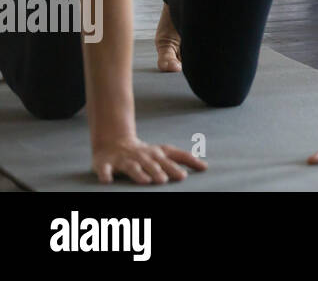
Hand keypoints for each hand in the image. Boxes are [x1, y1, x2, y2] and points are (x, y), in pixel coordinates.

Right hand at [92, 135, 207, 184]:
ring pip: (132, 167)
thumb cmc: (145, 153)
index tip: (193, 172)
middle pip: (153, 164)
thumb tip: (206, 167)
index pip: (174, 156)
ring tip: (146, 182)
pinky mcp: (105, 164)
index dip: (184, 162)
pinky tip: (107, 181)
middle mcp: (142, 156)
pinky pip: (104, 170)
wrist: (113, 142)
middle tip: (167, 180)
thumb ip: (184, 159)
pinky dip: (105, 175)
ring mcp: (123, 160)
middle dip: (160, 171)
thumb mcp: (164, 153)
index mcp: (157, 153)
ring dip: (139, 174)